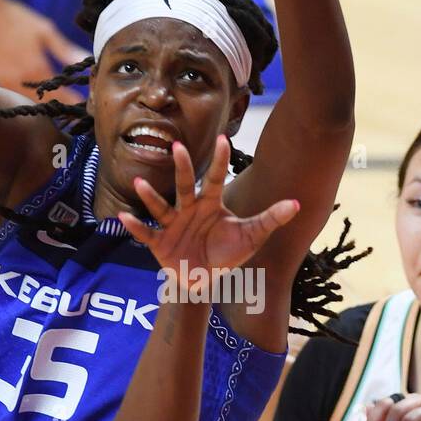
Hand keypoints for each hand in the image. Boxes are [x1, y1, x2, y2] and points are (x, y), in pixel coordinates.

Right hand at [0, 0, 85, 104]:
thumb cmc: (17, 19)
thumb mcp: (45, 31)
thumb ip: (65, 50)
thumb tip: (87, 59)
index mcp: (38, 69)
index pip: (61, 94)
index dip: (73, 100)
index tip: (83, 104)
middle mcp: (22, 80)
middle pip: (45, 102)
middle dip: (59, 104)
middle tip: (70, 106)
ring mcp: (7, 82)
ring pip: (29, 101)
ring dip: (42, 103)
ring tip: (54, 103)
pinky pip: (15, 95)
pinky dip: (26, 96)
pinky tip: (32, 93)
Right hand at [119, 135, 297, 287]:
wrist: (205, 281)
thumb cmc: (227, 254)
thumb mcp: (251, 237)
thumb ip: (270, 219)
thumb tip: (297, 204)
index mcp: (211, 205)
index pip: (216, 178)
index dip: (220, 161)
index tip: (224, 139)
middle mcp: (189, 210)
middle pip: (186, 185)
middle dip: (183, 168)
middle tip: (179, 146)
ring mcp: (172, 225)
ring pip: (161, 207)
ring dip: (150, 197)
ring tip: (139, 183)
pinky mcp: (160, 243)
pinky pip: (146, 233)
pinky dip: (135, 227)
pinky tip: (123, 217)